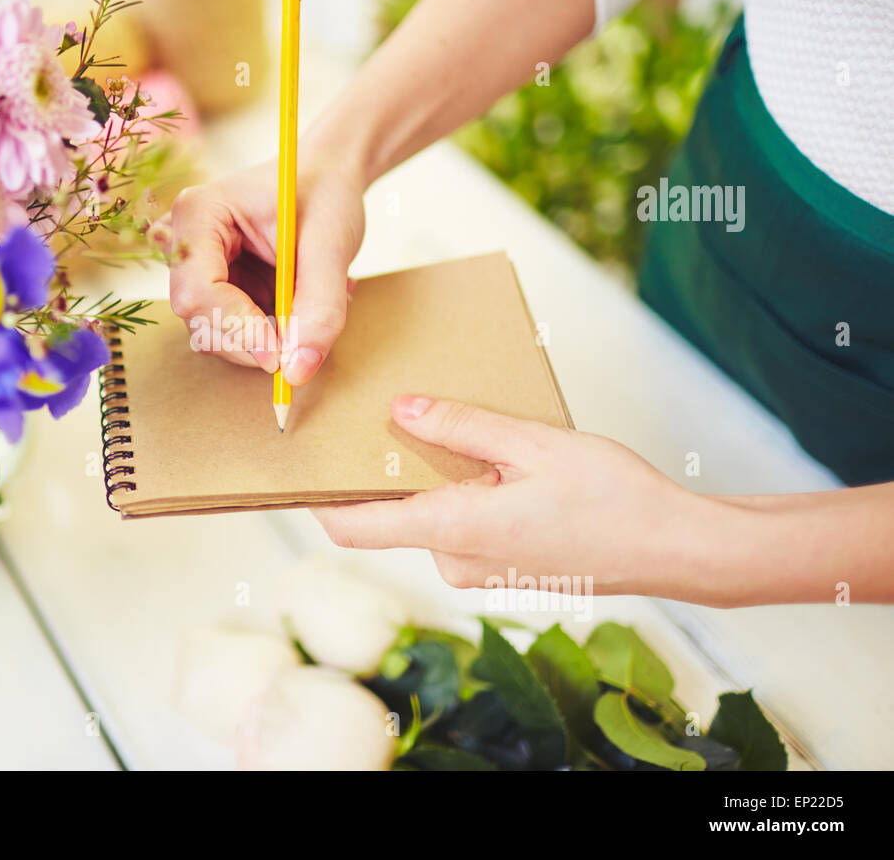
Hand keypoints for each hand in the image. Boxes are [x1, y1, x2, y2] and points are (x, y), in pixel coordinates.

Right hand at [166, 149, 365, 384]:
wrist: (329, 177)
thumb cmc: (325, 193)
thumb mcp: (331, 246)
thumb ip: (319, 309)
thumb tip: (297, 372)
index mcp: (198, 213)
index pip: (198, 291)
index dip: (237, 329)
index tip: (281, 354)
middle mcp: (184, 242)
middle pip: (199, 319)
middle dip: (253, 340)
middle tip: (306, 335)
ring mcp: (197, 268)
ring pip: (215, 333)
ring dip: (267, 336)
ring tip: (312, 301)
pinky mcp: (215, 288)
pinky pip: (233, 330)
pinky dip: (270, 331)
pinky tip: (299, 300)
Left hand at [312, 395, 750, 605]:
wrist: (677, 549)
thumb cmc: (614, 498)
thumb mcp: (534, 445)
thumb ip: (462, 428)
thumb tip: (402, 410)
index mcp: (455, 530)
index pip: (354, 526)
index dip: (317, 498)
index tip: (301, 461)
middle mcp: (456, 560)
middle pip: (392, 512)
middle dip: (392, 466)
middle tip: (397, 408)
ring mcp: (478, 569)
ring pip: (430, 514)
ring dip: (438, 476)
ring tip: (470, 428)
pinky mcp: (500, 568)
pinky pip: (460, 525)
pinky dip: (465, 493)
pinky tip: (501, 463)